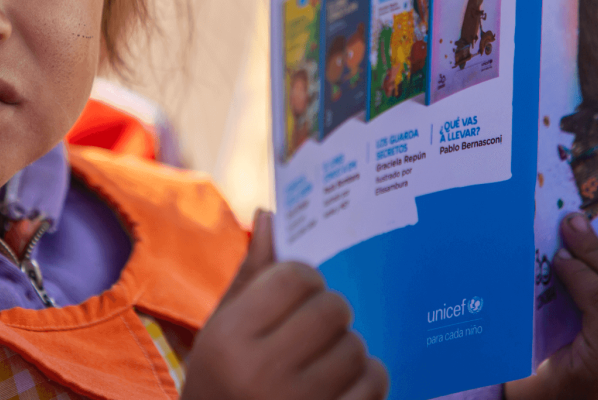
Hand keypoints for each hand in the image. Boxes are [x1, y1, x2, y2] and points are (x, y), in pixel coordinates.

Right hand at [181, 210, 388, 399]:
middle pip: (331, 309)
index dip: (306, 276)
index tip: (302, 288)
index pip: (294, 278)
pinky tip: (344, 381)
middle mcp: (262, 373)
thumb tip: (269, 214)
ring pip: (356, 347)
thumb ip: (251, 275)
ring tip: (327, 356)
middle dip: (330, 309)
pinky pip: (374, 383)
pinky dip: (367, 377)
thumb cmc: (223, 376)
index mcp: (231, 338)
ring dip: (348, 346)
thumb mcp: (222, 328)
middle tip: (318, 322)